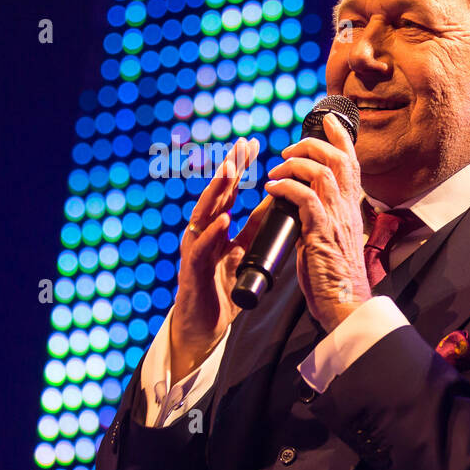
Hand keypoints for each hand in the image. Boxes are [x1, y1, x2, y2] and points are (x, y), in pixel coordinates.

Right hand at [171, 137, 273, 379]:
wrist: (205, 325)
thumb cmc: (223, 287)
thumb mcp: (246, 251)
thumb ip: (257, 227)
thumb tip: (277, 200)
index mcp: (217, 227)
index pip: (229, 191)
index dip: (240, 167)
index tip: (254, 143)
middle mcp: (203, 233)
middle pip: (215, 195)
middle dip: (228, 169)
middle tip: (242, 145)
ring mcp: (195, 250)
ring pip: (203, 215)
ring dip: (216, 192)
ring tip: (229, 171)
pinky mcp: (192, 271)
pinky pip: (201, 248)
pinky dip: (212, 233)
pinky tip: (223, 219)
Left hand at [264, 113, 371, 332]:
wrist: (344, 303)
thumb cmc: (334, 276)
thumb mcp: (333, 237)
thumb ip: (324, 215)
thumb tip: (306, 200)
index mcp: (351, 208)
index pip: (351, 162)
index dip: (340, 137)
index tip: (327, 121)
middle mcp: (347, 209)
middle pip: (339, 158)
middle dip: (312, 144)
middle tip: (288, 151)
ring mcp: (336, 220)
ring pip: (322, 172)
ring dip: (295, 164)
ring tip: (276, 170)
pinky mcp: (321, 233)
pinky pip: (305, 198)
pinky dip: (286, 187)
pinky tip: (272, 189)